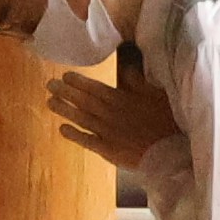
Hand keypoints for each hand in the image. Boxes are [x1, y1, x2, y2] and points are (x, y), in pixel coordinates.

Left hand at [47, 72, 175, 165]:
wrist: (170, 150)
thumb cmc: (168, 121)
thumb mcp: (157, 94)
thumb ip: (139, 82)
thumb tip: (126, 69)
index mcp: (121, 99)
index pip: (95, 87)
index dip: (78, 82)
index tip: (65, 75)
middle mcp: (109, 113)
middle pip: (83, 101)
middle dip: (65, 92)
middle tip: (49, 84)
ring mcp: (107, 132)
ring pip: (81, 118)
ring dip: (64, 110)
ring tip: (50, 102)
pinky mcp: (108, 150)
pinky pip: (87, 140)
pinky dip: (74, 134)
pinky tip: (62, 129)